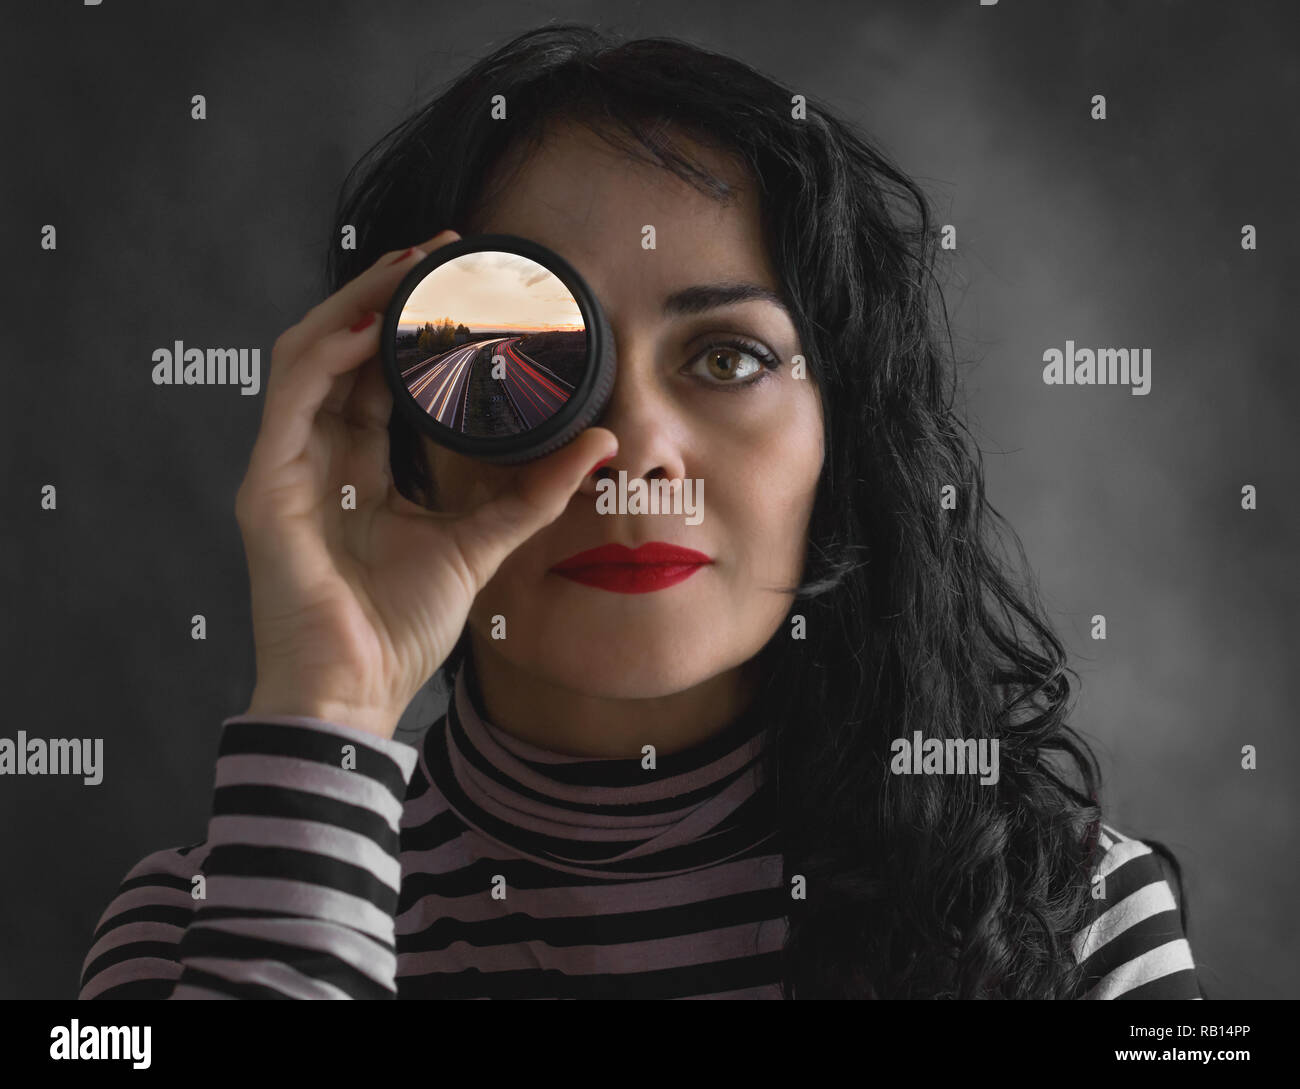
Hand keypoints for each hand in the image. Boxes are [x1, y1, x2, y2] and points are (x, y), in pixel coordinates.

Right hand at [233, 230, 616, 738]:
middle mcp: (319, 456)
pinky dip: (331, 350)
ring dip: (360, 304)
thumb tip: (598, 448)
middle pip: (346, 350)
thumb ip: (532, 495)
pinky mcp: (265, 484)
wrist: (355, 693)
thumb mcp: (479, 546)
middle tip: (445, 250)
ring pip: (312, 354)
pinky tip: (374, 321)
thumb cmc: (399, 629)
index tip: (467, 282)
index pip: (380, 377)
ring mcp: (286, 466)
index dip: (416, 326)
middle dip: (390, 293)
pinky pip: (292, 395)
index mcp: (361, 468)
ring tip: (412, 265)